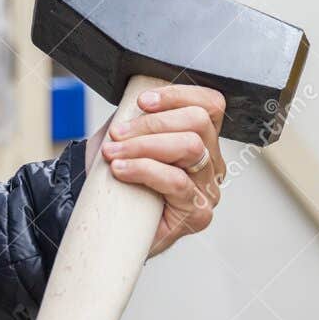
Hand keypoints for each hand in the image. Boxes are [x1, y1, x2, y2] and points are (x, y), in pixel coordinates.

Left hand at [85, 85, 226, 258]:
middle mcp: (212, 163)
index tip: (143, 102)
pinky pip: (177, 181)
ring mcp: (208, 190)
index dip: (178, 95)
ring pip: (189, 147)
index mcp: (202, 140)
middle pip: (198, 123)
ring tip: (114, 153)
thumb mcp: (129, 139)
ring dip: (144, 145)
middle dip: (152, 124)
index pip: (210, 105)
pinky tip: (121, 171)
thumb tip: (138, 95)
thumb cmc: (118, 181)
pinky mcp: (198, 214)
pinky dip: (144, 170)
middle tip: (119, 134)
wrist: (106, 224)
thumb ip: (140, 116)